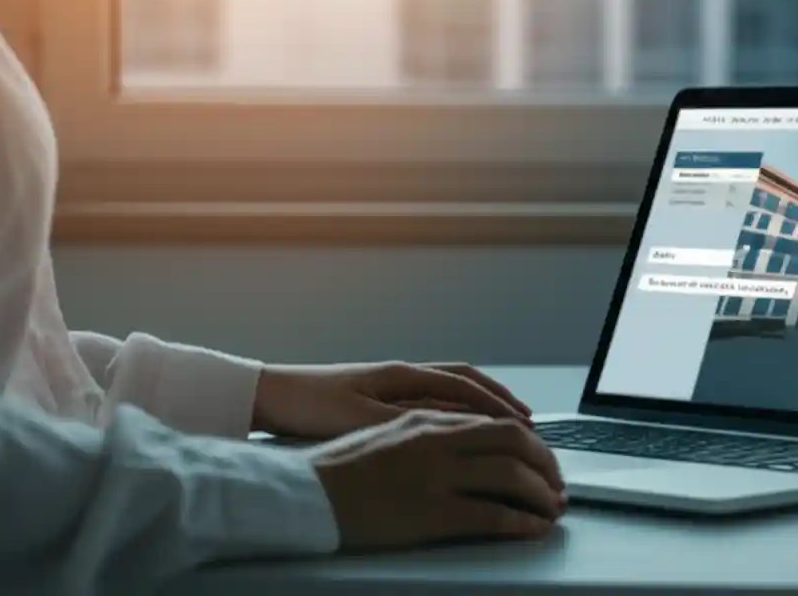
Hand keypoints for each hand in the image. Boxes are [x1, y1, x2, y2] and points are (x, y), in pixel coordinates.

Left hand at [254, 361, 533, 439]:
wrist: (270, 395)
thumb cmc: (310, 406)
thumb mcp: (361, 419)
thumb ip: (407, 421)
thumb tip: (452, 425)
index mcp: (401, 375)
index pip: (462, 386)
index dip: (496, 405)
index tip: (522, 423)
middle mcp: (402, 373)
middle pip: (464, 380)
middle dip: (498, 398)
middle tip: (527, 419)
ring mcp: (391, 383)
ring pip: (449, 388)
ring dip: (480, 402)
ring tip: (503, 420)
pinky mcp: (379, 395)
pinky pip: (432, 398)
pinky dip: (456, 408)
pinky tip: (460, 425)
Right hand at [310, 411, 566, 551]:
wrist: (303, 495)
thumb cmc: (338, 472)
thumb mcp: (388, 435)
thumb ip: (429, 435)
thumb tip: (466, 447)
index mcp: (428, 419)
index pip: (496, 423)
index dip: (529, 442)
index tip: (541, 460)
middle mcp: (438, 440)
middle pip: (515, 441)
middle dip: (546, 464)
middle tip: (556, 485)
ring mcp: (436, 475)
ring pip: (512, 476)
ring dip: (541, 494)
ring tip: (552, 509)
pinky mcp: (431, 512)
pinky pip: (493, 515)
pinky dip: (522, 522)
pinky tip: (533, 529)